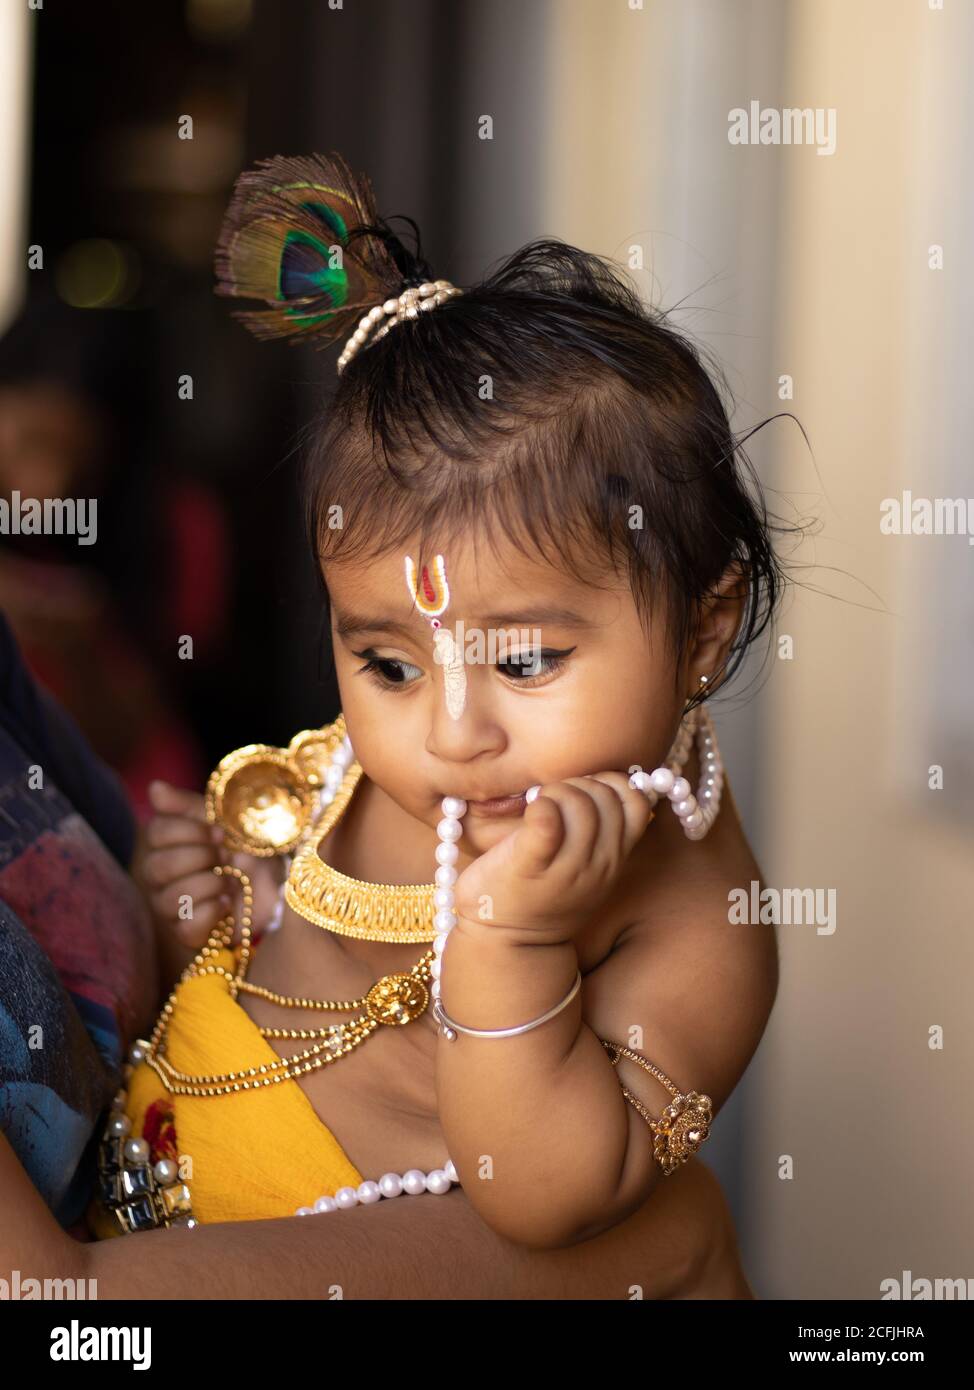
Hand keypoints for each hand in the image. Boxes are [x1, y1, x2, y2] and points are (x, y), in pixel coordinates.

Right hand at [136, 781, 283, 947]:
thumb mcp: (223, 820)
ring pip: (170, 898)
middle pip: (157, 867)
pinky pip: (185, 927)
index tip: (221, 833)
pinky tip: (227, 902)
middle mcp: (161, 877)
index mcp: (167, 844)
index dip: (190, 831)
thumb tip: (154, 788)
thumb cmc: (246, 849)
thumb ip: (188, 805)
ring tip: (230, 880)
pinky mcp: (188, 934)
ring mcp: (171, 907)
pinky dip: (212, 912)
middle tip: (226, 857)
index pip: (156, 833)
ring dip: (210, 884)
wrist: (277, 885)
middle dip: (200, 858)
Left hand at [453, 772, 652, 945]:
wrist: (508, 945)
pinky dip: (542, 806)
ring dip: (555, 792)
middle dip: (579, 784)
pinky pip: (547, 822)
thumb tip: (604, 781)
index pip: (636, 802)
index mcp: (614, 860)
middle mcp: (599, 865)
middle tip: (553, 799)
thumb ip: (599, 831)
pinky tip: (532, 812)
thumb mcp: (585, 866)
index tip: (584, 791)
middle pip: (607, 796)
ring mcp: (567, 869)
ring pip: (579, 803)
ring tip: (538, 807)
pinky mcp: (530, 866)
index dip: (612, 783)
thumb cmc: (542, 892)